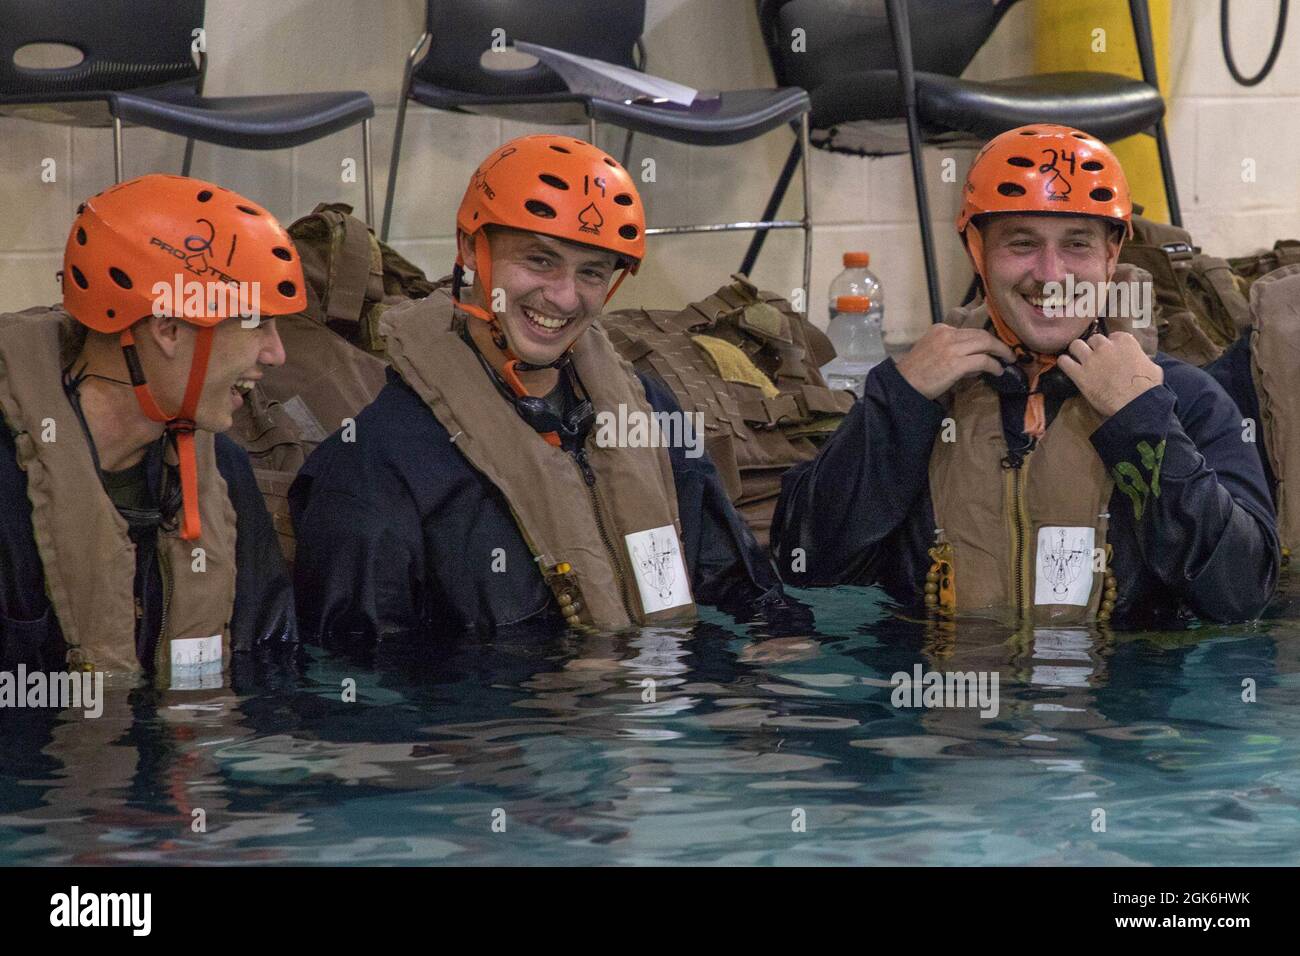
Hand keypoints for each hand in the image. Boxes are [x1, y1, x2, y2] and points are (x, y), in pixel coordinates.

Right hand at [894, 324, 1016, 399]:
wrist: (904, 385)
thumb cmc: (917, 373)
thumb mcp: (933, 351)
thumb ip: (953, 350)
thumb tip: (978, 360)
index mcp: (940, 328)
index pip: (969, 329)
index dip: (984, 338)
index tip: (993, 345)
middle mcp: (947, 334)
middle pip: (980, 333)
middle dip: (997, 343)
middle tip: (1007, 352)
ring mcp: (951, 347)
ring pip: (985, 342)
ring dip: (1000, 351)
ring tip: (1008, 360)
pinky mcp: (956, 363)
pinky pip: (983, 360)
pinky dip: (994, 365)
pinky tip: (998, 371)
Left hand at [1057, 332, 1163, 418]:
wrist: (1135, 404)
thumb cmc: (1148, 388)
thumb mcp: (1152, 367)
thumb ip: (1141, 358)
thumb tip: (1140, 360)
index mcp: (1125, 341)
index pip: (1113, 336)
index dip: (1112, 345)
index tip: (1112, 353)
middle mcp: (1106, 346)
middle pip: (1094, 339)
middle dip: (1094, 347)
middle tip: (1095, 358)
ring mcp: (1091, 359)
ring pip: (1076, 345)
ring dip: (1077, 351)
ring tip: (1079, 359)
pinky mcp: (1079, 374)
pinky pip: (1064, 361)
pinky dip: (1064, 362)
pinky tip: (1067, 366)